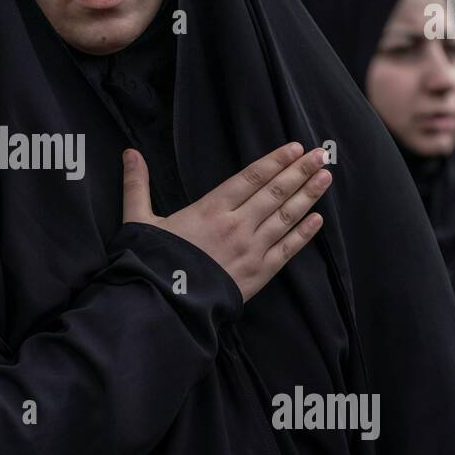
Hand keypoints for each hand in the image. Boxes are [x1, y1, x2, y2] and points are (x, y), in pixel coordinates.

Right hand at [122, 142, 330, 302]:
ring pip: (286, 217)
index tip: (294, 148)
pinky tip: (317, 220)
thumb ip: (137, 185)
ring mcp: (251, 250)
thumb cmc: (152, 262)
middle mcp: (236, 226)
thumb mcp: (139, 220)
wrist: (165, 306)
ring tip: (325, 178)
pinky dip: (304, 234)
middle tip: (319, 155)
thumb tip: (129, 153)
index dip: (274, 161)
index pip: (250, 178)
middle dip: (299, 172)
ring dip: (308, 196)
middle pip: (274, 193)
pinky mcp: (258, 274)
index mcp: (210, 209)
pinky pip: (287, 250)